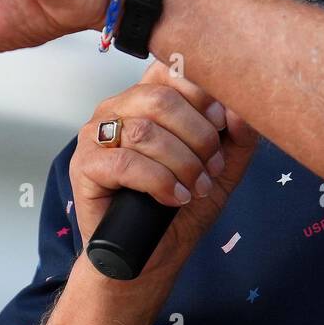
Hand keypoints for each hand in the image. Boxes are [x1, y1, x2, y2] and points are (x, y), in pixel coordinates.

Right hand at [71, 61, 259, 275]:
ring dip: (182, 163)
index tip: (221, 123)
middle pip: (160, 99)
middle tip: (212, 166)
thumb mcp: (223, 166)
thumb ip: (237, 134)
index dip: (201, 92)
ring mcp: (95, 135)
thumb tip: (239, 108)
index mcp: (146, 98)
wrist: (152, 254)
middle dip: (198, 135)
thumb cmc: (182, 205)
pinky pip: (125, 164)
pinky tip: (173, 197)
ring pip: (144, 131)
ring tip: (196, 187)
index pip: (169, 69)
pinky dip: (159, 181)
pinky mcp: (84, 166)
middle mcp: (117, 108)